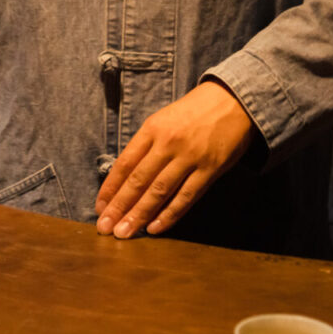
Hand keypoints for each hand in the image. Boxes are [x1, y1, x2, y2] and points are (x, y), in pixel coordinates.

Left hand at [94, 80, 255, 238]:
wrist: (232, 100)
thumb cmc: (193, 112)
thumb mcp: (163, 120)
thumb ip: (146, 146)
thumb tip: (125, 179)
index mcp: (152, 129)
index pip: (125, 163)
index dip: (110, 188)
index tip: (100, 207)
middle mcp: (168, 143)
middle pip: (138, 180)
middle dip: (119, 207)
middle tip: (105, 228)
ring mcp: (189, 157)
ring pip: (159, 191)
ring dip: (139, 215)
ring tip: (125, 233)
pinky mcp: (210, 170)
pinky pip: (186, 197)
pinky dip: (169, 215)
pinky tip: (154, 228)